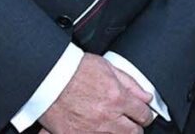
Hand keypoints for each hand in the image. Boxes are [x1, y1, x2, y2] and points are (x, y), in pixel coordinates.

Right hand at [38, 53, 154, 133]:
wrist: (48, 77)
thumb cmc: (74, 69)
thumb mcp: (107, 67)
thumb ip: (130, 84)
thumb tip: (146, 96)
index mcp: (117, 97)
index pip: (143, 114)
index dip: (145, 115)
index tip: (143, 115)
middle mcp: (107, 117)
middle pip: (134, 132)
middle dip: (135, 127)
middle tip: (131, 122)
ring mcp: (92, 130)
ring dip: (119, 132)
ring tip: (113, 125)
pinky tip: (97, 128)